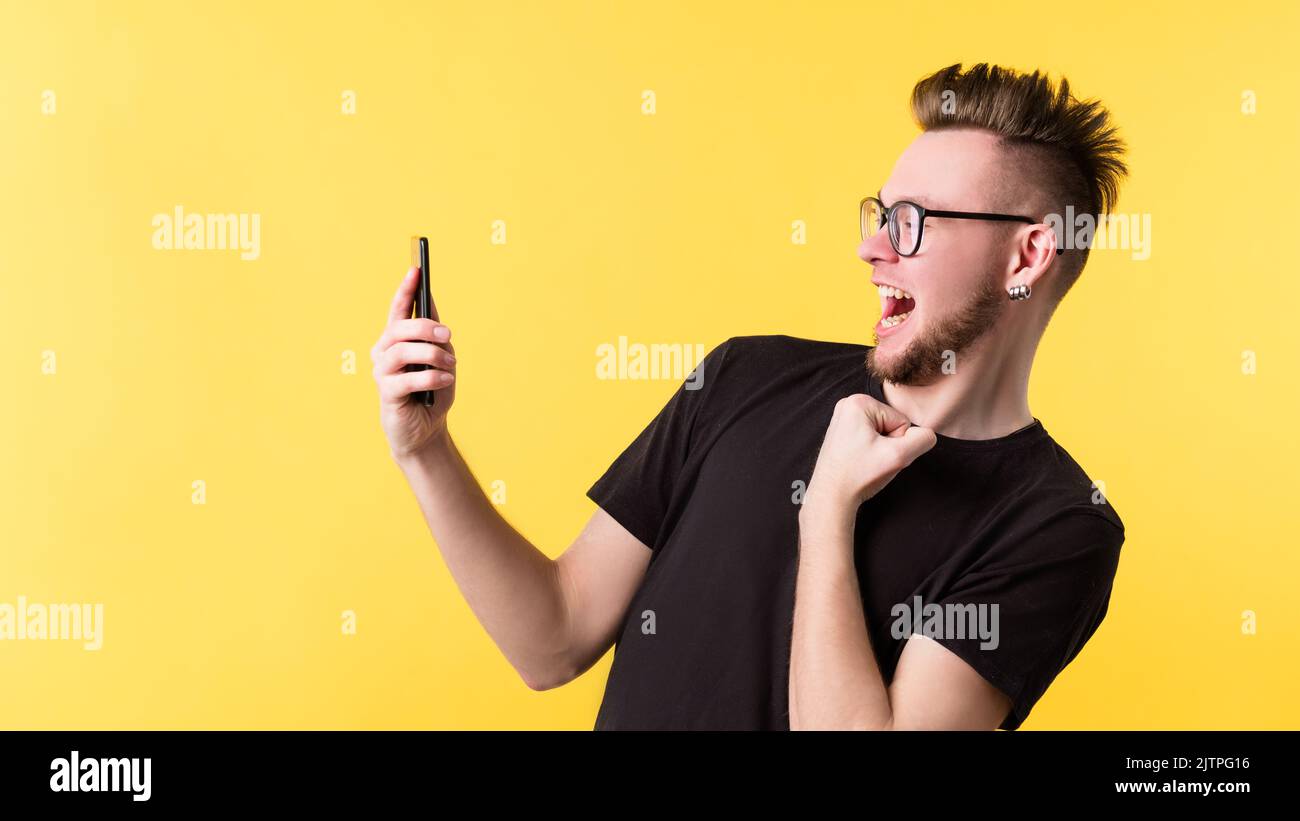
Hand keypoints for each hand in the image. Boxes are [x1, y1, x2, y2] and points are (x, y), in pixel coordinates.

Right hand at [371, 266, 457, 458]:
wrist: (425, 430)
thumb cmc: (431, 393)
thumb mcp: (440, 361)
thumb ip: (436, 341)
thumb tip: (438, 322)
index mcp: (396, 340)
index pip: (398, 309)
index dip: (406, 289)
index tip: (416, 268)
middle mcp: (384, 352)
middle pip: (400, 328)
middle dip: (426, 327)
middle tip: (448, 334)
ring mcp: (382, 372)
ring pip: (403, 351)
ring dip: (431, 355)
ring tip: (449, 365)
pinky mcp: (387, 393)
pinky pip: (408, 379)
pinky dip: (431, 378)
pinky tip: (445, 380)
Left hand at [804, 394, 936, 513]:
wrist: (831, 497)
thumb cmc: (858, 476)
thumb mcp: (898, 456)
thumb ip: (922, 440)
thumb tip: (927, 434)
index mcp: (858, 402)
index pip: (902, 421)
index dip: (896, 443)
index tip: (876, 455)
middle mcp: (848, 405)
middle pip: (892, 425)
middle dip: (888, 446)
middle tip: (870, 461)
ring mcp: (843, 418)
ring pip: (883, 433)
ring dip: (880, 450)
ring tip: (863, 462)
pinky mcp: (842, 432)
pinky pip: (870, 438)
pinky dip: (870, 452)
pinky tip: (858, 462)